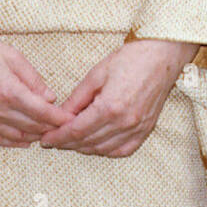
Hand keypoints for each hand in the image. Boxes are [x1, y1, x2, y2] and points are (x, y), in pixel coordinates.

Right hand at [0, 24, 75, 147]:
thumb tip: (50, 97)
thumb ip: (33, 79)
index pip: (43, 113)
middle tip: (61, 126)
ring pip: (15, 137)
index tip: (70, 120)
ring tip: (45, 133)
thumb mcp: (12, 56)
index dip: (59, 118)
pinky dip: (12, 143)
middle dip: (49, 128)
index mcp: (10, 91)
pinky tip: (22, 141)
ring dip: (33, 136)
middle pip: (31, 127)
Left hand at [37, 38, 199, 157]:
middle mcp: (124, 122)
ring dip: (84, 148)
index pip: (77, 131)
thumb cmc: (130, 59)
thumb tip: (60, 115)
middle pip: (88, 142)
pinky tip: (96, 144)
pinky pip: (123, 150)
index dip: (58, 137)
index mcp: (110, 107)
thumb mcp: (97, 74)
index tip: (45, 139)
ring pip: (103, 149)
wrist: (162, 56)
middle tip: (53, 140)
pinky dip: (106, 150)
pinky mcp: (146, 130)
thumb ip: (77, 98)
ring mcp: (137, 128)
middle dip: (67, 143)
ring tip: (70, 141)